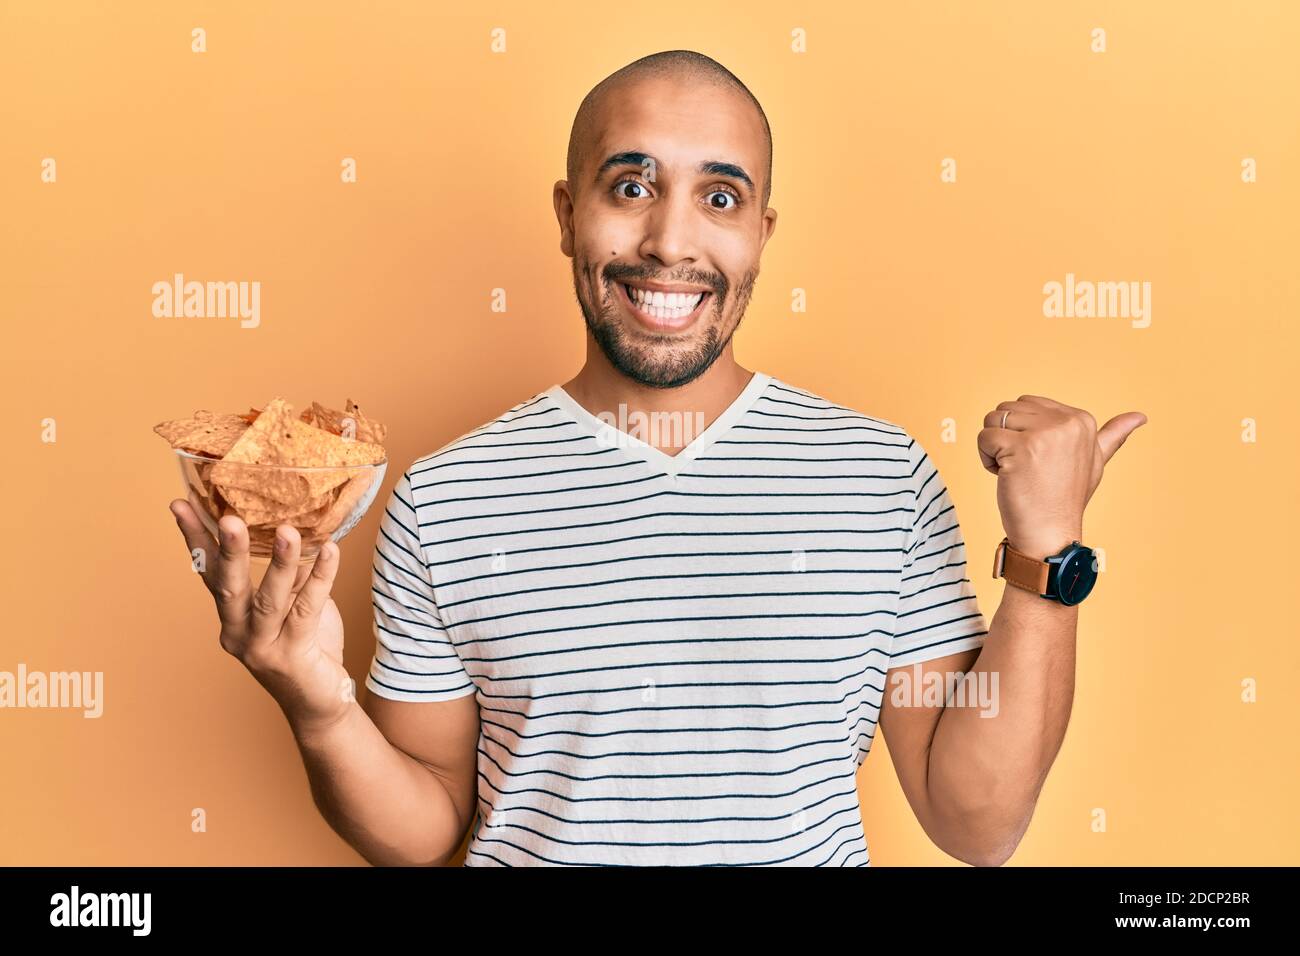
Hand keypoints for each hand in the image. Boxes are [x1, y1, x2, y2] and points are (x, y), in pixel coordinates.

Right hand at [169, 500, 353, 736]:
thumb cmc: (305, 646)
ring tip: (287, 531)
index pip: (207, 572)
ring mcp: (261, 647)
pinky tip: (331, 551)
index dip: (195, 539)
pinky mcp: (291, 656)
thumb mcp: (292, 603)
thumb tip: (296, 521)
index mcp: (230, 616)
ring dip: (279, 564)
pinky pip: (307, 611)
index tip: (180, 504)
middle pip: (228, 587)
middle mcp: (237, 632)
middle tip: (228, 518)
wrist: (321, 701)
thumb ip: (289, 572)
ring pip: (268, 600)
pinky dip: (320, 578)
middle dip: (227, 551)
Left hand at [977, 396, 1146, 558]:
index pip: (1027, 403)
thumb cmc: (1066, 499)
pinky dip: (986, 460)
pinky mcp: (1021, 447)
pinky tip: (1005, 477)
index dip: (1022, 432)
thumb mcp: (1095, 462)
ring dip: (994, 448)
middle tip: (1026, 468)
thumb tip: (1140, 416)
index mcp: (1081, 419)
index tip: (1038, 459)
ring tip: (1016, 472)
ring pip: (993, 420)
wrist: (1051, 534)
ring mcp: (1045, 434)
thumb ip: (1112, 436)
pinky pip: (984, 438)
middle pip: (1007, 408)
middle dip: (1005, 437)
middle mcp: (1066, 422)